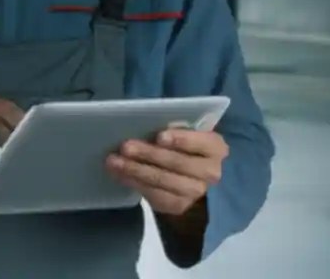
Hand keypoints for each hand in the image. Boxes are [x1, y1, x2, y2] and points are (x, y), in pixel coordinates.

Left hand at [105, 128, 228, 216]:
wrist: (189, 177)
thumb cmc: (183, 145)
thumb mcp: (184, 132)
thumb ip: (172, 128)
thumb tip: (143, 123)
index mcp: (215, 147)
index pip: (201, 142)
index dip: (181, 140)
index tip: (159, 136)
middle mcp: (211, 172)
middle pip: (178, 163)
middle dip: (149, 154)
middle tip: (125, 146)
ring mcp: (196, 192)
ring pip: (163, 181)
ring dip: (136, 170)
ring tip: (114, 161)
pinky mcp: (179, 206)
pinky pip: (155, 196)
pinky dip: (134, 183)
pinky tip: (119, 174)